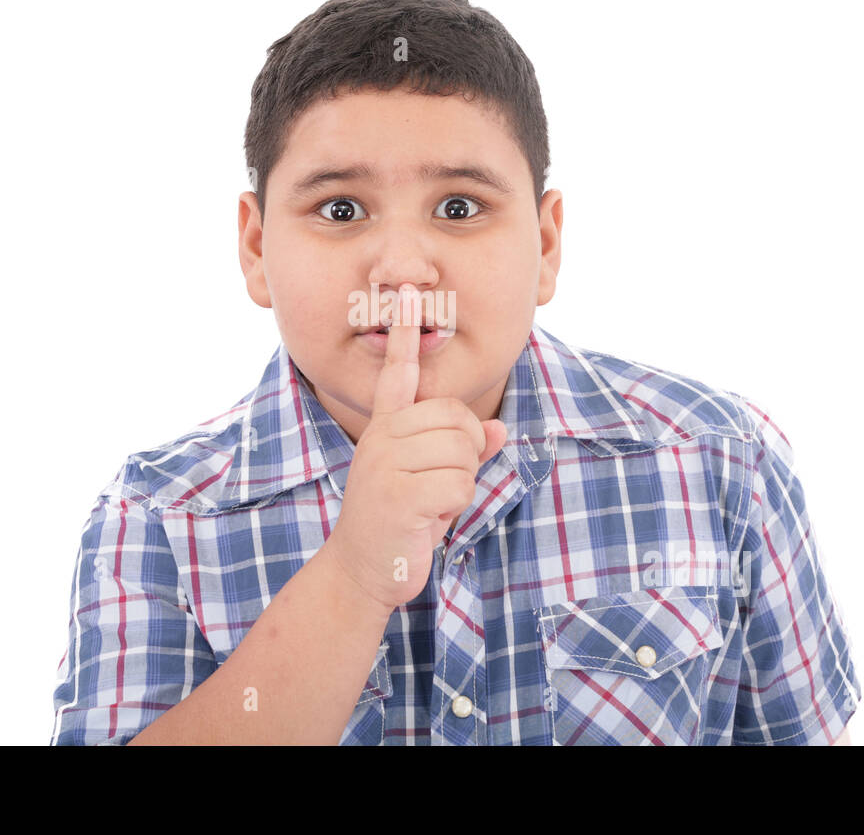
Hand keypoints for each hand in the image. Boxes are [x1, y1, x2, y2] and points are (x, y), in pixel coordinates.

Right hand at [324, 284, 507, 612]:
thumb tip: (499, 430)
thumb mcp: (435, 481)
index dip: (405, 332)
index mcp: (386, 428)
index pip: (398, 373)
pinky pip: (458, 484)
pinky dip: (455, 506)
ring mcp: (385, 462)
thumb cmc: (401, 523)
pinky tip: (427, 520)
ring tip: (429, 504)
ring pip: (462, 452)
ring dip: (459, 485)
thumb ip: (463, 452)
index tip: (408, 292)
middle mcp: (382, 436)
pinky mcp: (397, 492)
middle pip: (457, 418)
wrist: (364, 571)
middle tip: (438, 484)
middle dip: (465, 454)